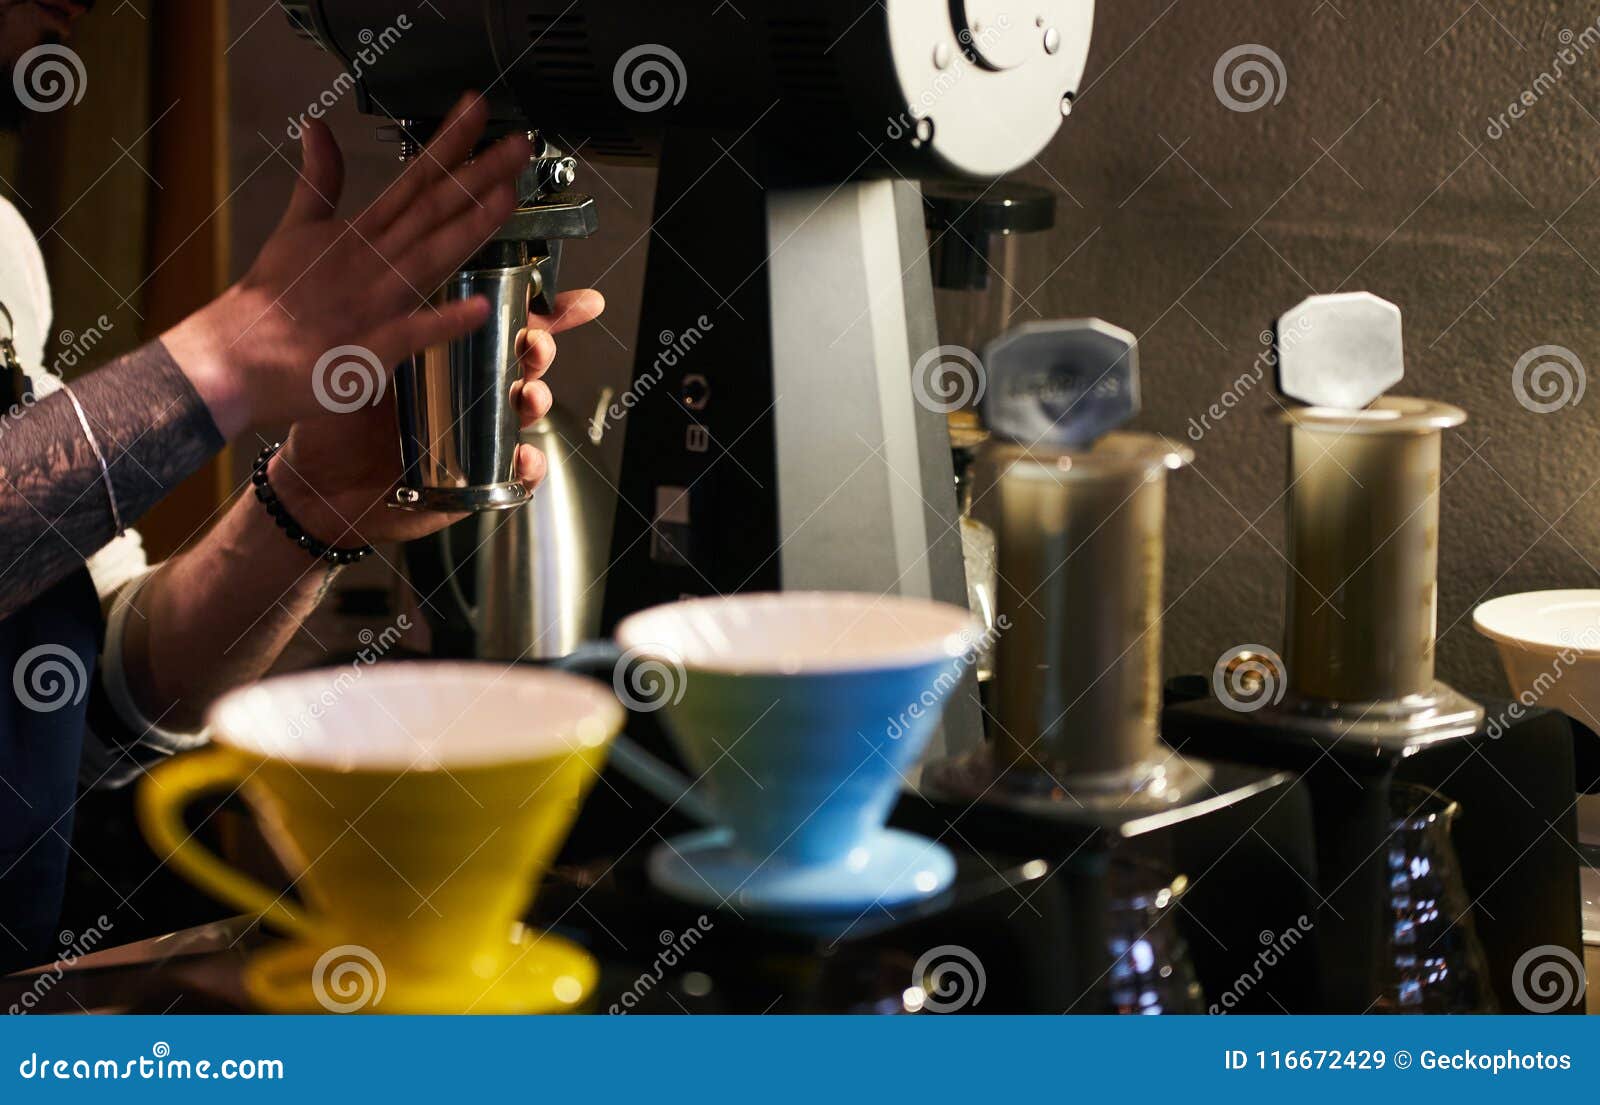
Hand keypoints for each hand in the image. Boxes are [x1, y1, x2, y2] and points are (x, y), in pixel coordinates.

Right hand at [163, 94, 529, 436]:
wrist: (235, 357)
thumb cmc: (270, 299)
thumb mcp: (296, 229)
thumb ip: (317, 179)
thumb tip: (316, 127)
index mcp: (360, 233)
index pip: (414, 178)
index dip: (450, 142)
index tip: (479, 108)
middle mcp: (373, 260)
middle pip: (433, 209)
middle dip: (479, 175)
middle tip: (519, 145)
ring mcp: (374, 302)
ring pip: (430, 258)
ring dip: (469, 229)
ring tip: (506, 200)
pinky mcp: (371, 347)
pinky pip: (413, 333)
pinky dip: (444, 321)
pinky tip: (479, 308)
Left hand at [265, 290, 605, 546]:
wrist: (320, 483)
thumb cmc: (338, 418)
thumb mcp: (360, 356)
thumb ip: (388, 318)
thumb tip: (408, 262)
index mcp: (448, 352)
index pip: (505, 323)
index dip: (547, 312)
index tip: (582, 301)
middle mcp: (470, 389)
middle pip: (525, 360)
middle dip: (541, 347)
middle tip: (533, 341)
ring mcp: (477, 432)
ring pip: (526, 410)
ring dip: (537, 398)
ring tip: (528, 394)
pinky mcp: (478, 477)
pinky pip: (517, 471)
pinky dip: (527, 464)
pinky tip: (523, 456)